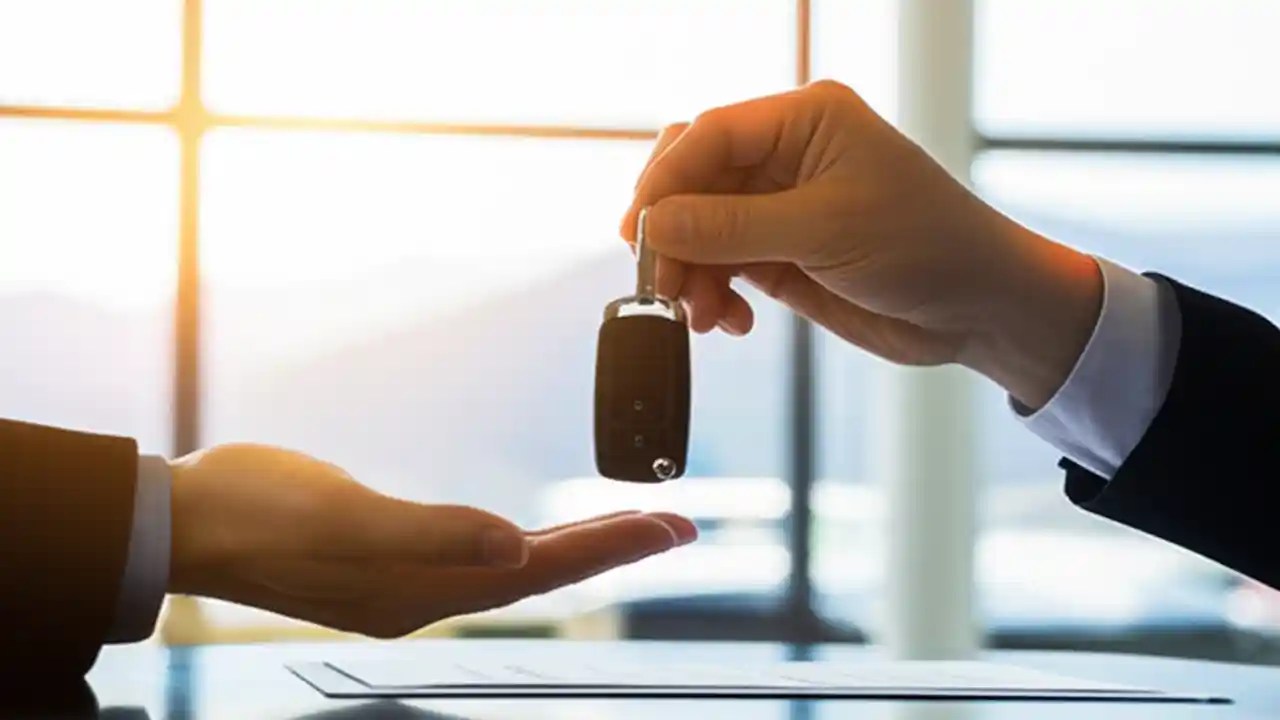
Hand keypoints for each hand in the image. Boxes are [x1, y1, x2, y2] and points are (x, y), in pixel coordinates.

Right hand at [168, 444, 694, 637]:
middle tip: (677, 525)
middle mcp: (424, 591)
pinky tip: (532, 536)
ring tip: (629, 528)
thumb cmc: (255, 512)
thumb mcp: (342, 519)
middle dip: (613, 547)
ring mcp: (405, 578)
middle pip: (542, 570)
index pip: (542, 569)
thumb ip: (432, 534)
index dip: (611, 547)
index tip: (672, 526)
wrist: (184, 519)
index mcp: (422, 587)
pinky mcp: (386, 556)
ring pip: (517, 565)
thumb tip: (517, 547)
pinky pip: (481, 552)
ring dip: (577, 545)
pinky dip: (524, 541)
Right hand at [623, 80, 1102, 408]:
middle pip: (692, 180)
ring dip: (690, 274)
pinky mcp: (780, 252)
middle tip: (662, 282)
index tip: (639, 234)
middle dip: (671, 232)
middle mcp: (786, 155)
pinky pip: (719, 265)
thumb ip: (731, 229)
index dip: (665, 182)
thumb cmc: (927, 247)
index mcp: (804, 120)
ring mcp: (780, 206)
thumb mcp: (825, 231)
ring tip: (702, 316)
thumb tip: (652, 227)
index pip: (708, 135)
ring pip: (698, 229)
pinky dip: (712, 294)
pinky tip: (730, 322)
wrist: (979, 308)